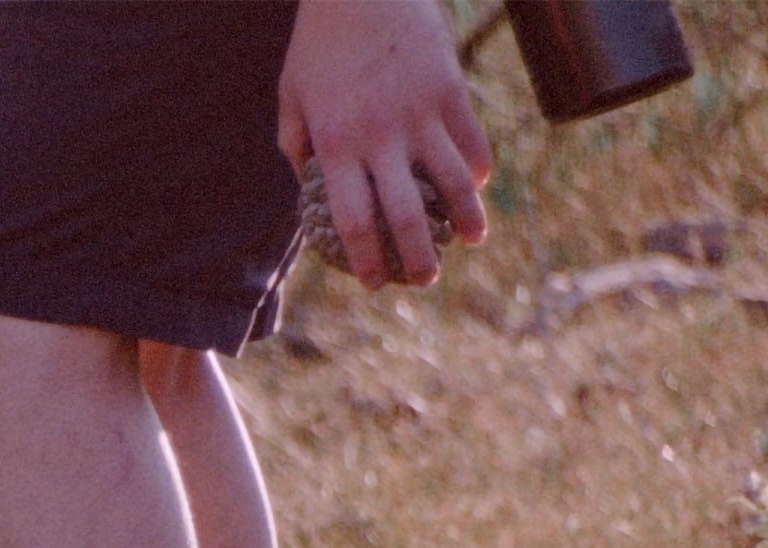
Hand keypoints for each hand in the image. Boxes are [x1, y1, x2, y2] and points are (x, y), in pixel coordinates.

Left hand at [279, 0, 492, 289]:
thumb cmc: (318, 45)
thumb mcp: (291, 97)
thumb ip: (296, 147)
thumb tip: (309, 191)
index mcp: (336, 145)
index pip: (353, 220)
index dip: (366, 258)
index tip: (374, 282)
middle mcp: (380, 137)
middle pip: (406, 215)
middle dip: (417, 257)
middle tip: (424, 280)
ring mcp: (420, 114)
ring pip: (452, 184)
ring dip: (465, 221)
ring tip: (468, 243)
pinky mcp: (450, 91)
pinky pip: (471, 143)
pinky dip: (476, 172)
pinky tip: (475, 190)